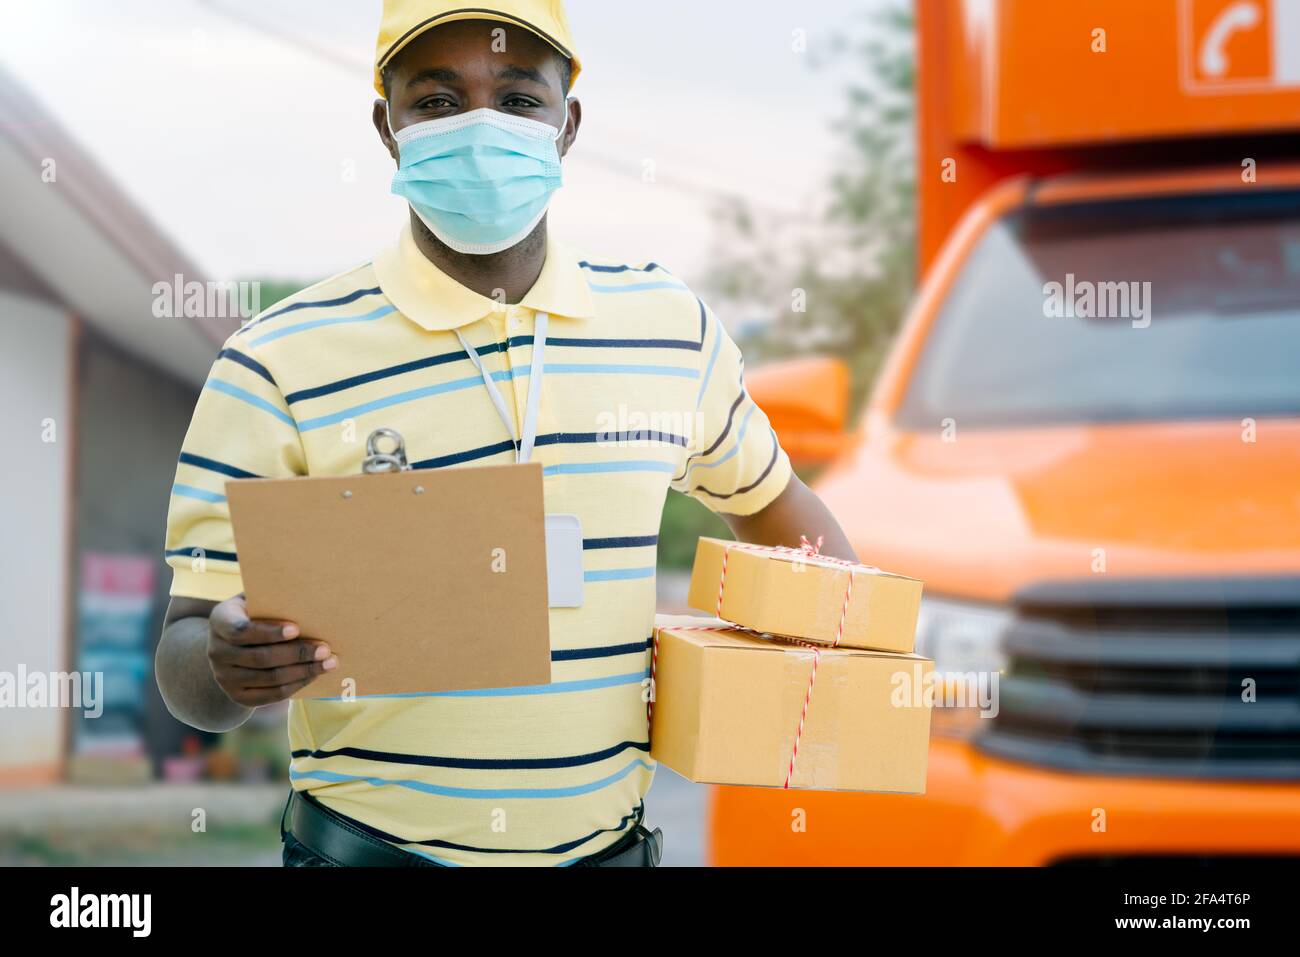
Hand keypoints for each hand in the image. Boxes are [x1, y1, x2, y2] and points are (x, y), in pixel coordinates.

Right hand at [206, 595, 335, 705]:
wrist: (231, 646)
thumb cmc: (254, 614)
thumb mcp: (255, 601)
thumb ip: (272, 599)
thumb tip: (310, 598)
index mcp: (220, 621)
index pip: (241, 630)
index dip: (269, 631)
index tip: (297, 628)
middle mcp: (216, 651)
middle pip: (261, 657)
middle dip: (297, 653)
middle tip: (325, 649)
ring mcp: (224, 677)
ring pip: (269, 678)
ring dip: (303, 671)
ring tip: (328, 663)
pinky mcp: (237, 695)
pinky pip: (271, 695)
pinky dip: (296, 686)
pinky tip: (313, 675)